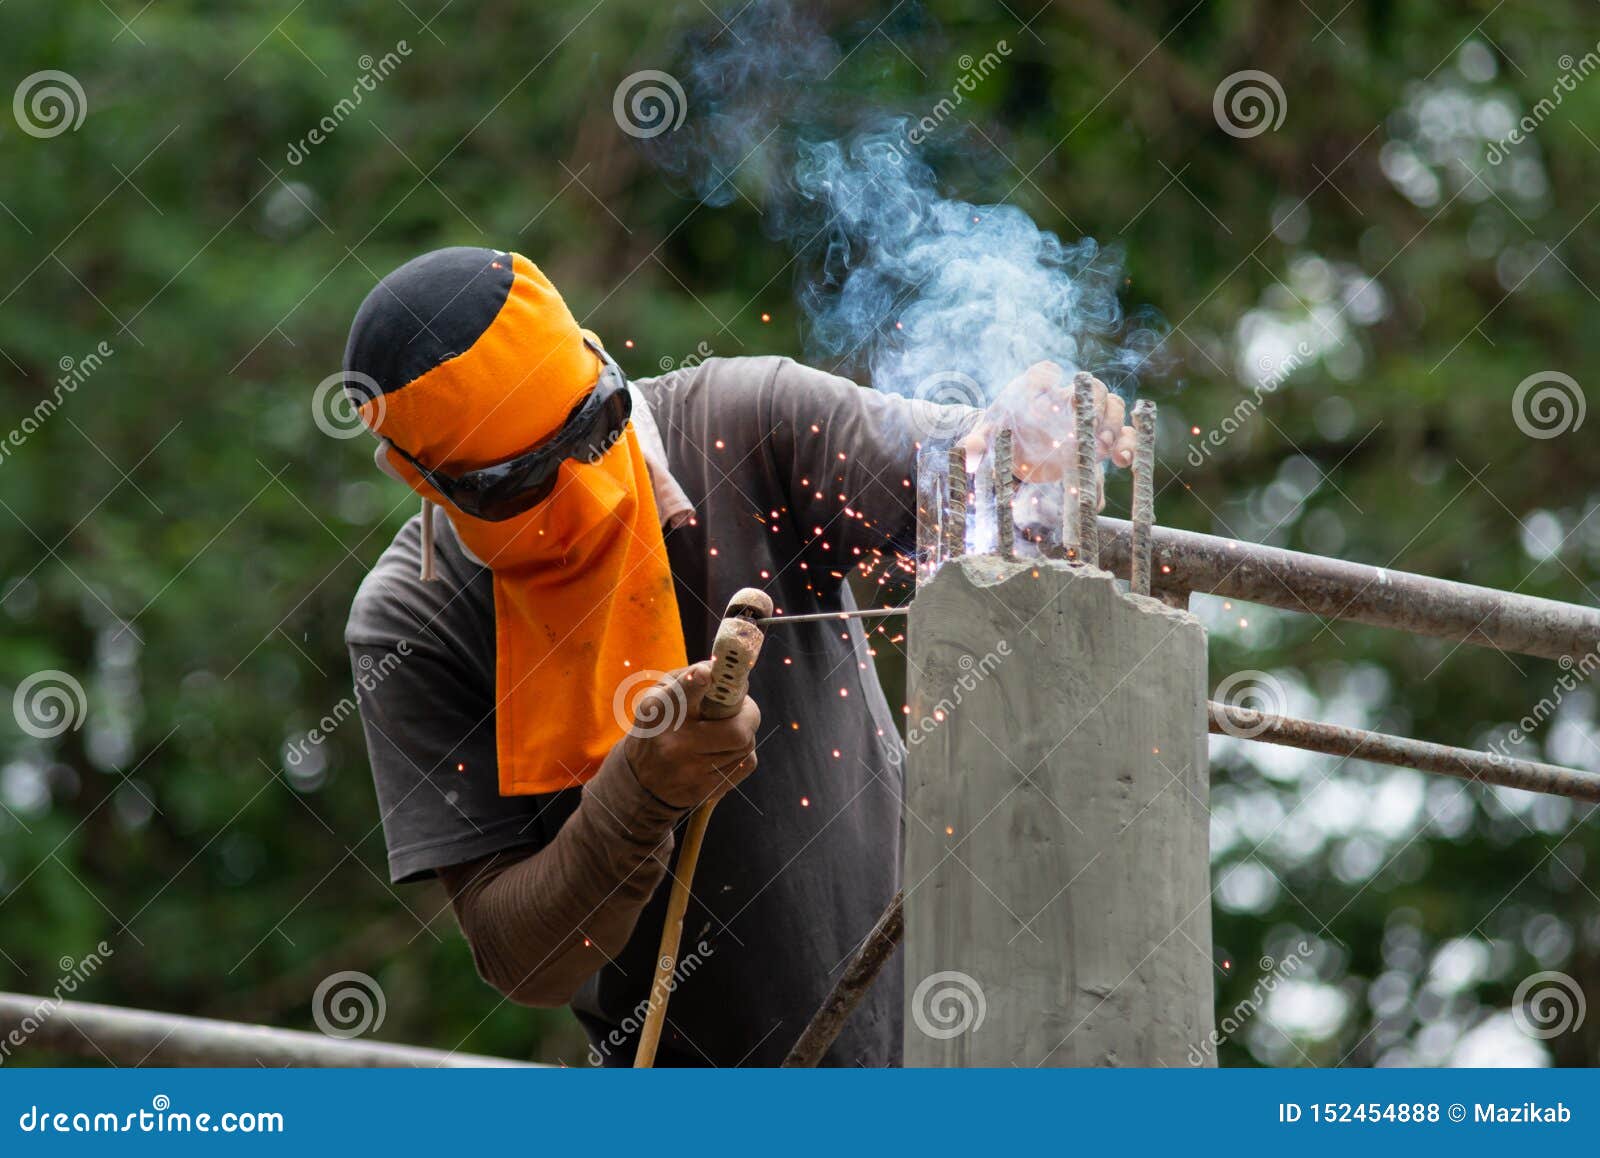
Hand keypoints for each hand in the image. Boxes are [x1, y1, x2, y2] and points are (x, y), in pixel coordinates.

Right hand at [623, 662, 761, 808]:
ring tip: (731, 726)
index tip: (708, 674)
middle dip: (750, 714)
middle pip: (737, 730)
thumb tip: (725, 669)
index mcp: (661, 713)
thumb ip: (690, 677)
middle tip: (744, 706)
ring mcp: (691, 771)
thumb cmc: (659, 725)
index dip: (698, 682)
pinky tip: (728, 747)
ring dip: (746, 731)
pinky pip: (745, 764)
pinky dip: (744, 751)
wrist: (641, 779)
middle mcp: (675, 744)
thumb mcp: (660, 695)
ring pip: (745, 746)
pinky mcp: (704, 790)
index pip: (682, 694)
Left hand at [961, 362, 1135, 508]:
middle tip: (1096, 431)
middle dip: (1095, 406)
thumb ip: (976, 443)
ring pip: (1111, 405)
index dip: (1046, 382)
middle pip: (1088, 386)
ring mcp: (1083, 415)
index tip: (1048, 403)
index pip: (1042, 373)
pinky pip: (1120, 433)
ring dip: (1116, 424)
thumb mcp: (985, 439)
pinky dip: (1127, 444)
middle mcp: (1062, 396)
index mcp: (1032, 389)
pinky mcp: (1096, 437)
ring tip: (1111, 450)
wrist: (1013, 450)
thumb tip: (967, 452)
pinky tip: (1125, 462)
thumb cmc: (1000, 436)